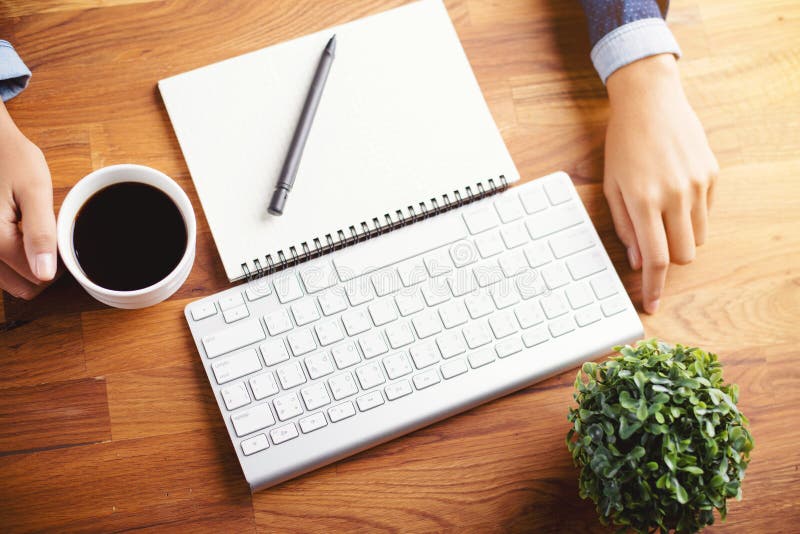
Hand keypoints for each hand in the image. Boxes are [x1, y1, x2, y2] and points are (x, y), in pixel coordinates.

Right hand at [0, 100, 56, 298]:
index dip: (58, 263)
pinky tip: (18, 236)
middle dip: (40, 269)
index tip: (61, 239)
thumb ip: (41, 233)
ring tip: (32, 234)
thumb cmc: (9, 158)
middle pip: (20, 286)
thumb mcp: (34, 190)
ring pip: (5, 280)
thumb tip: (44, 275)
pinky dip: (9, 259)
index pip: (37, 277)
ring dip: (23, 266)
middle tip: (49, 238)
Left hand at [604, 54, 717, 313]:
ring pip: (699, 238)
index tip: (652, 304)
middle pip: (684, 254)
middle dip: (669, 259)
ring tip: (662, 211)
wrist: (650, 101)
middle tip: (654, 243)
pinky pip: (707, 212)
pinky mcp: (712, 174)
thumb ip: (624, 226)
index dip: (654, 287)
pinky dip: (692, 214)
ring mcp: (698, 185)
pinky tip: (675, 191)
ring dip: (681, 237)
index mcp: (644, 200)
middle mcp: (675, 195)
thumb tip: (637, 261)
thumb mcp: (611, 186)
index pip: (655, 258)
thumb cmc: (624, 144)